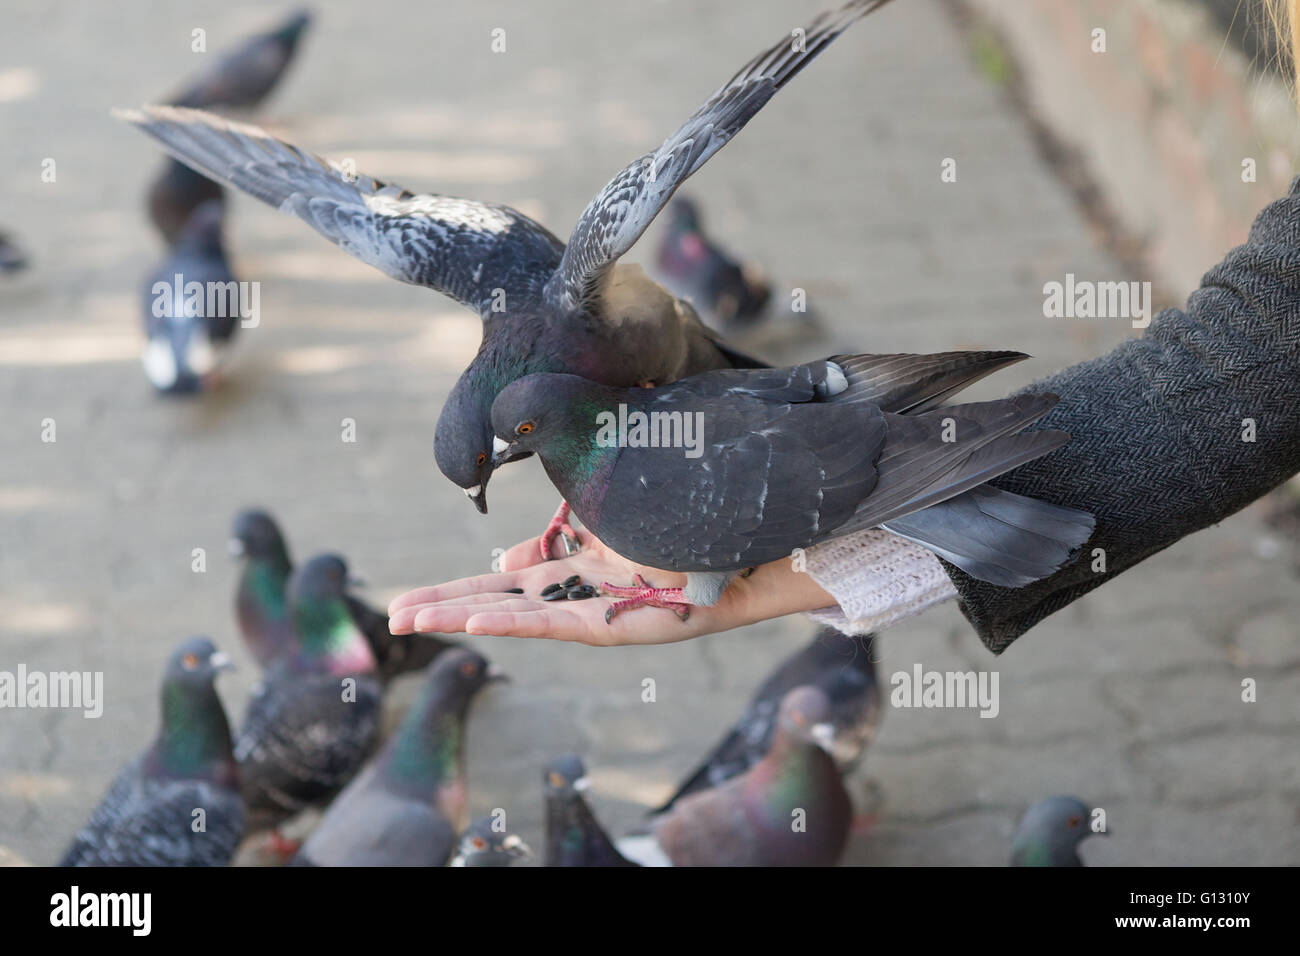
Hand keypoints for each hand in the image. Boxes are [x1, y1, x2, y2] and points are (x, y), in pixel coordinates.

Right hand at [388, 527, 837, 646]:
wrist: (757, 532)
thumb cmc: (691, 516)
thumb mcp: (609, 513)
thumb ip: (560, 533)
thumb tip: (508, 558)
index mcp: (578, 570)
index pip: (502, 584)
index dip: (455, 592)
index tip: (406, 602)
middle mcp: (585, 594)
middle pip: (501, 604)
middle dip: (446, 610)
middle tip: (392, 619)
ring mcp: (604, 612)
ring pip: (522, 619)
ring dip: (466, 618)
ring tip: (414, 621)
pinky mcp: (627, 624)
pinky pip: (563, 623)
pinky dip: (516, 620)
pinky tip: (476, 620)